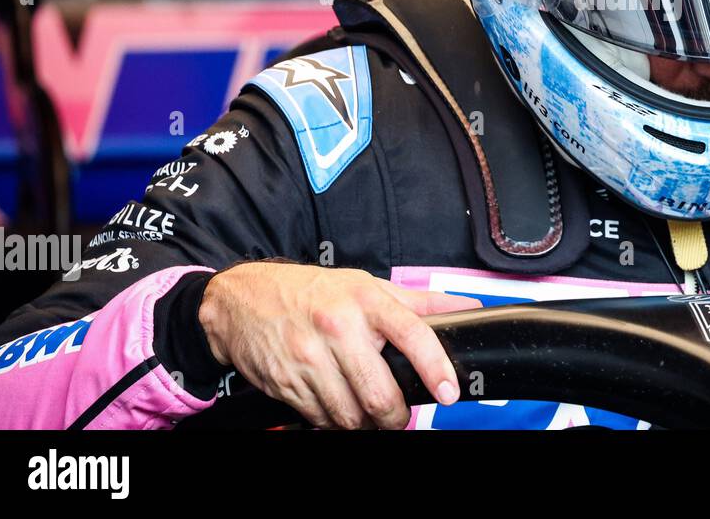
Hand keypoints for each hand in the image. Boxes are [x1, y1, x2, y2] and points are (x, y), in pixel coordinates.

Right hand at [198, 262, 480, 428]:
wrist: (241, 299)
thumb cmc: (311, 291)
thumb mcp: (367, 286)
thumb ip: (420, 301)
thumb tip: (467, 307)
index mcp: (365, 300)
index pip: (412, 334)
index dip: (435, 367)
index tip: (448, 390)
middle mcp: (337, 328)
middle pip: (379, 394)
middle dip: (397, 416)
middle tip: (401, 415)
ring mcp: (309, 358)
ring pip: (350, 415)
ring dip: (366, 424)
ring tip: (371, 413)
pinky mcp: (287, 383)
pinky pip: (321, 419)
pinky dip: (336, 422)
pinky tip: (339, 406)